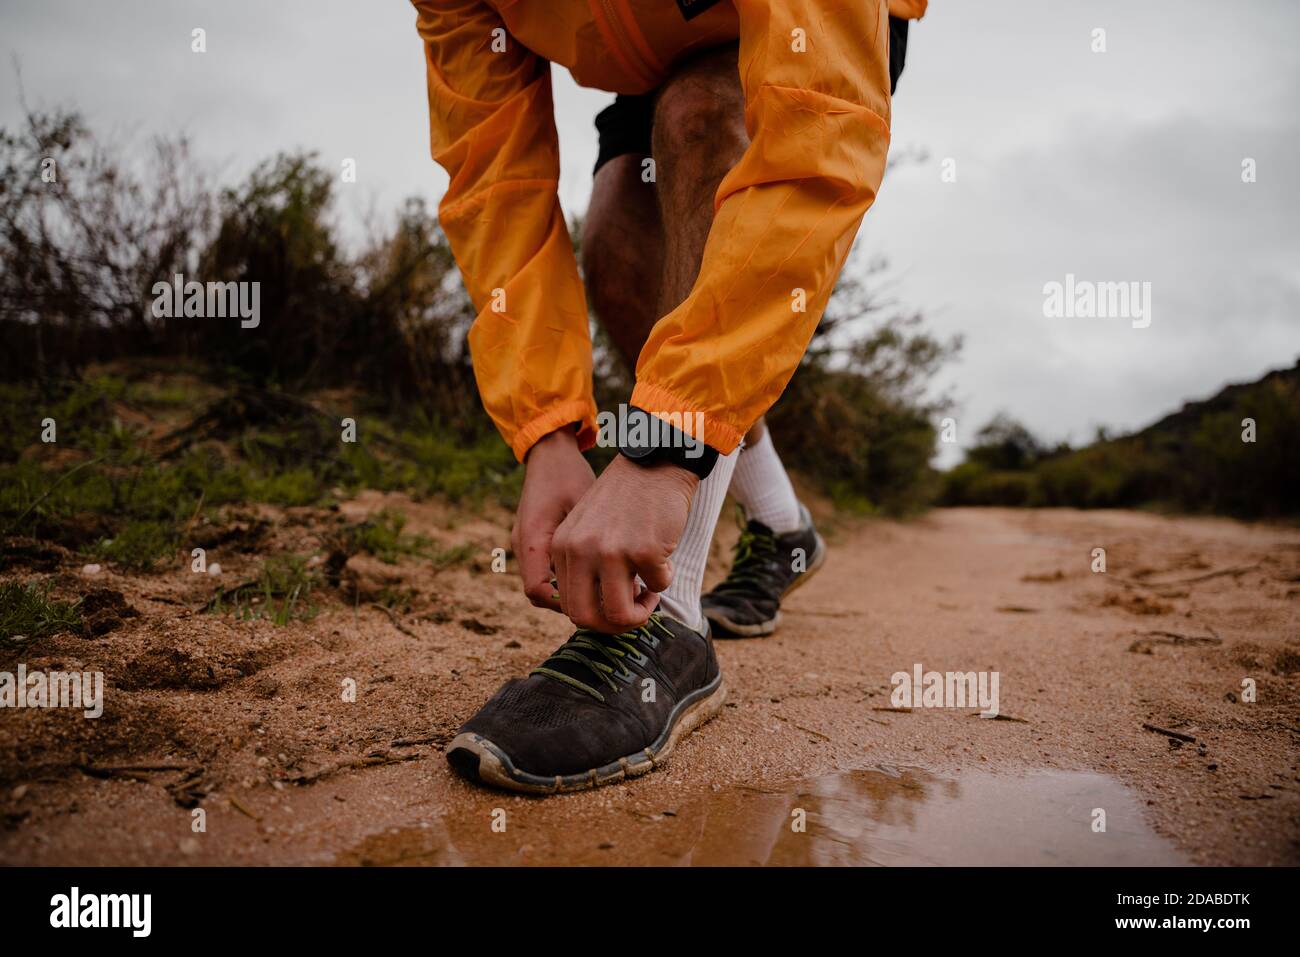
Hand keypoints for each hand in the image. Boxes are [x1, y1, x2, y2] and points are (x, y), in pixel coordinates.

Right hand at [511, 428, 594, 611]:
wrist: (550, 455)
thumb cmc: (570, 475)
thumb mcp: (586, 505)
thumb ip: (596, 542)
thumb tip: (626, 580)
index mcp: (532, 540)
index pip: (538, 592)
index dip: (567, 603)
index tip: (602, 599)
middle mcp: (524, 548)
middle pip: (544, 595)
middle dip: (577, 604)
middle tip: (612, 603)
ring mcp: (527, 546)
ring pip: (548, 586)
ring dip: (576, 591)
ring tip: (611, 587)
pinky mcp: (536, 543)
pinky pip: (550, 571)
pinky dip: (573, 577)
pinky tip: (600, 570)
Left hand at [551, 454, 698, 632]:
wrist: (655, 462)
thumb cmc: (626, 498)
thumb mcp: (587, 527)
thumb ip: (582, 564)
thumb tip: (595, 612)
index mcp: (561, 547)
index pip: (568, 604)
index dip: (595, 613)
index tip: (614, 601)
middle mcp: (580, 551)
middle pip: (586, 619)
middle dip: (613, 626)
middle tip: (632, 614)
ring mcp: (611, 552)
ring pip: (620, 615)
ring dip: (640, 611)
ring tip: (650, 592)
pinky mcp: (644, 551)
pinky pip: (658, 587)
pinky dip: (665, 579)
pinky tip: (664, 556)